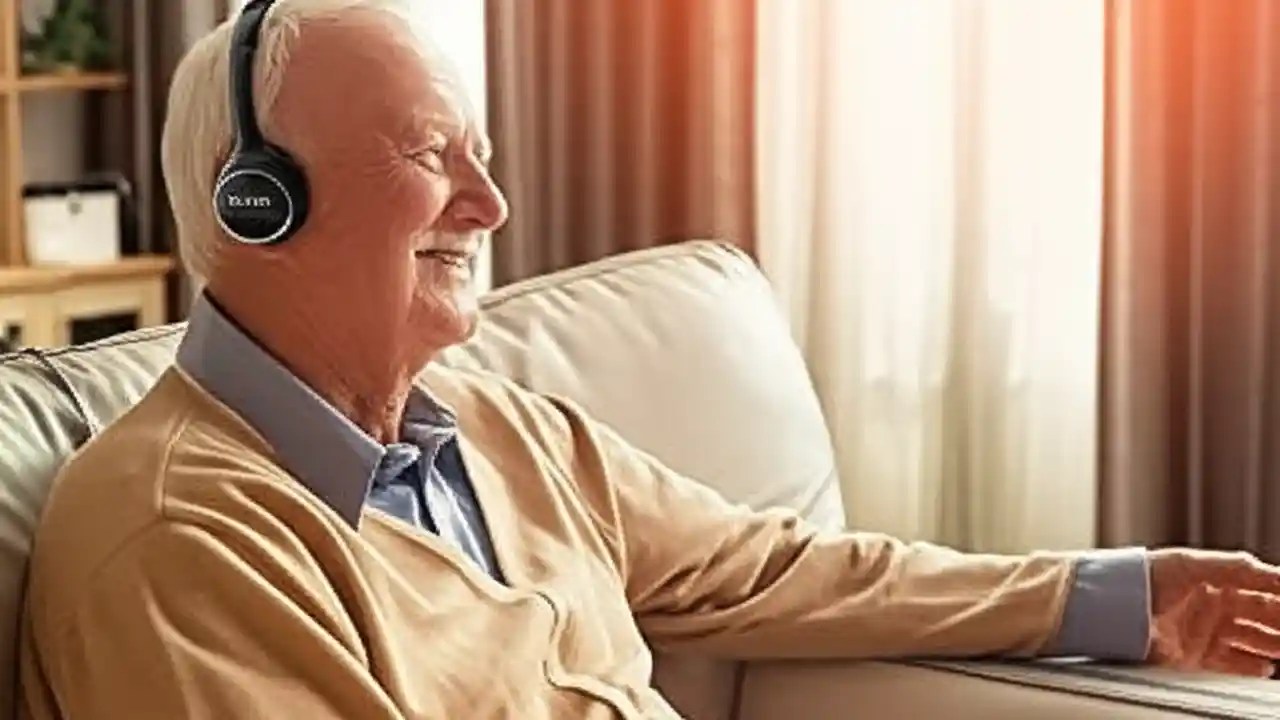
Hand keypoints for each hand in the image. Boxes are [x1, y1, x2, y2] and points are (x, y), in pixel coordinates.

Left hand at [1148, 548, 1279, 676]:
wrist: (1111, 606)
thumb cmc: (1146, 576)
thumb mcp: (1192, 564)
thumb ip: (1236, 567)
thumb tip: (1275, 573)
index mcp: (1217, 581)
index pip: (1263, 589)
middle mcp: (1215, 606)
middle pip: (1264, 617)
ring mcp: (1207, 632)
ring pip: (1255, 642)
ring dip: (1275, 646)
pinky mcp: (1197, 656)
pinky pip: (1233, 664)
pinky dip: (1252, 666)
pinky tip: (1266, 667)